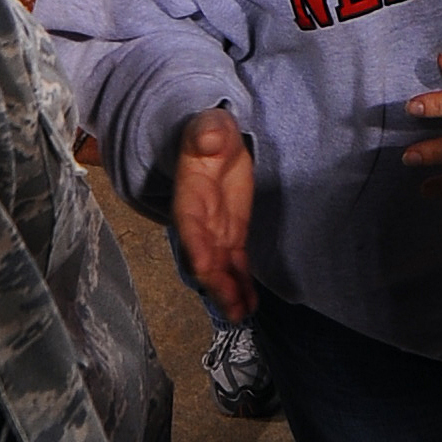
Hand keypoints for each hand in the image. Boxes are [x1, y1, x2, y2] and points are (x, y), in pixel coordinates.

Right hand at [171, 108, 256, 316]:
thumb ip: (208, 132)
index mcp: (190, 198)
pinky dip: (242, 285)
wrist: (215, 141)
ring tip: (243, 314)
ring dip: (229, 293)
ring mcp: (215, 233)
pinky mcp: (231, 236)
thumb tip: (209, 137)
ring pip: (220, 269)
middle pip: (204, 258)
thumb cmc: (210, 134)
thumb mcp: (210, 127)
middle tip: (232, 306)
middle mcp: (199, 223)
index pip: (190, 227)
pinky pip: (236, 266)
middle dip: (216, 283)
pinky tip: (251, 304)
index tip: (204, 268)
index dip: (196, 248)